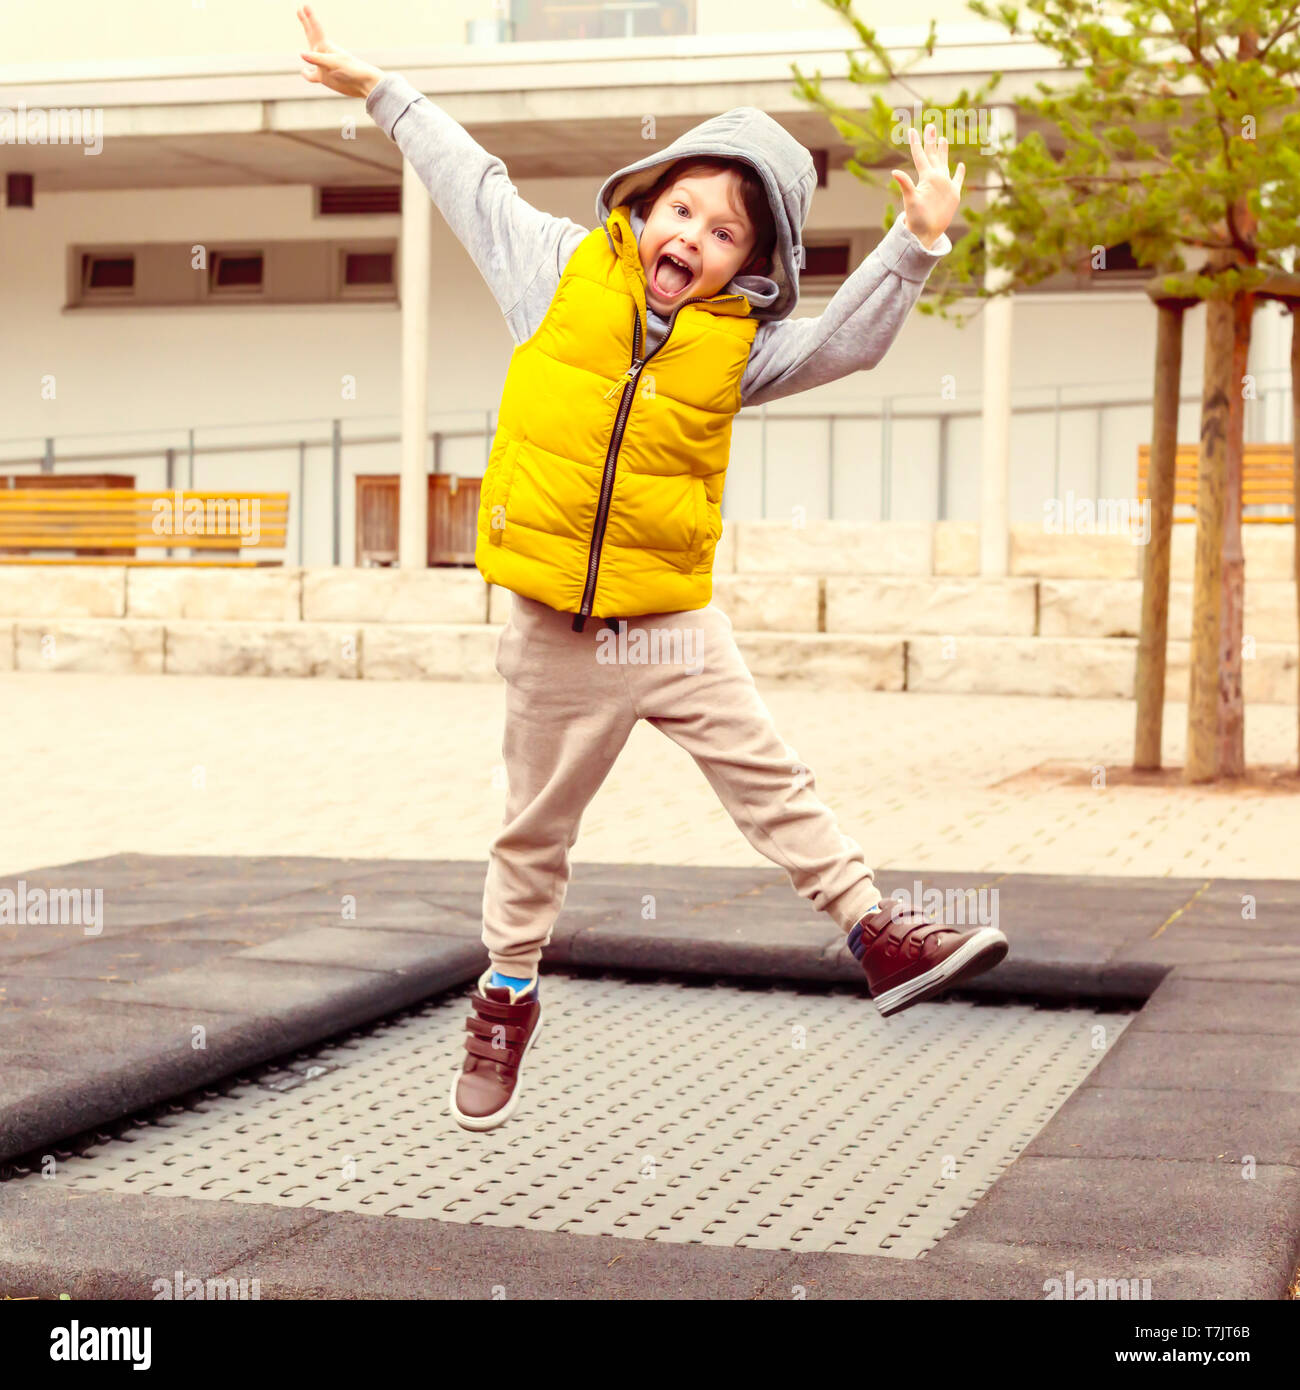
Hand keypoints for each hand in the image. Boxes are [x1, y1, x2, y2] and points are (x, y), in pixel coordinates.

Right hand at [297, 4, 384, 98]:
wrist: (361, 84)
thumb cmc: (350, 70)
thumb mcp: (333, 62)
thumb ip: (317, 58)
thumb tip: (301, 54)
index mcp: (326, 46)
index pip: (315, 28)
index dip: (310, 17)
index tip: (305, 5)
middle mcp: (323, 54)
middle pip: (311, 35)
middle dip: (306, 23)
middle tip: (300, 10)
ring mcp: (322, 66)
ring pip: (310, 56)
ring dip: (305, 50)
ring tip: (301, 48)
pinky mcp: (324, 78)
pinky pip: (312, 76)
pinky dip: (307, 74)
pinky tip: (304, 72)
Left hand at [892, 124, 963, 249]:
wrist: (926, 233)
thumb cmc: (916, 219)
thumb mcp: (911, 200)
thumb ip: (905, 184)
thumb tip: (893, 171)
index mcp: (926, 177)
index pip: (920, 156)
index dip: (916, 143)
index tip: (912, 130)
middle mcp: (935, 178)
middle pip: (933, 155)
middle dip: (931, 140)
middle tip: (930, 126)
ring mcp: (944, 185)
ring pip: (944, 163)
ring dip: (943, 151)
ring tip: (942, 138)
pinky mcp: (953, 194)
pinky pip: (957, 180)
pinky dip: (960, 173)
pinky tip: (960, 166)